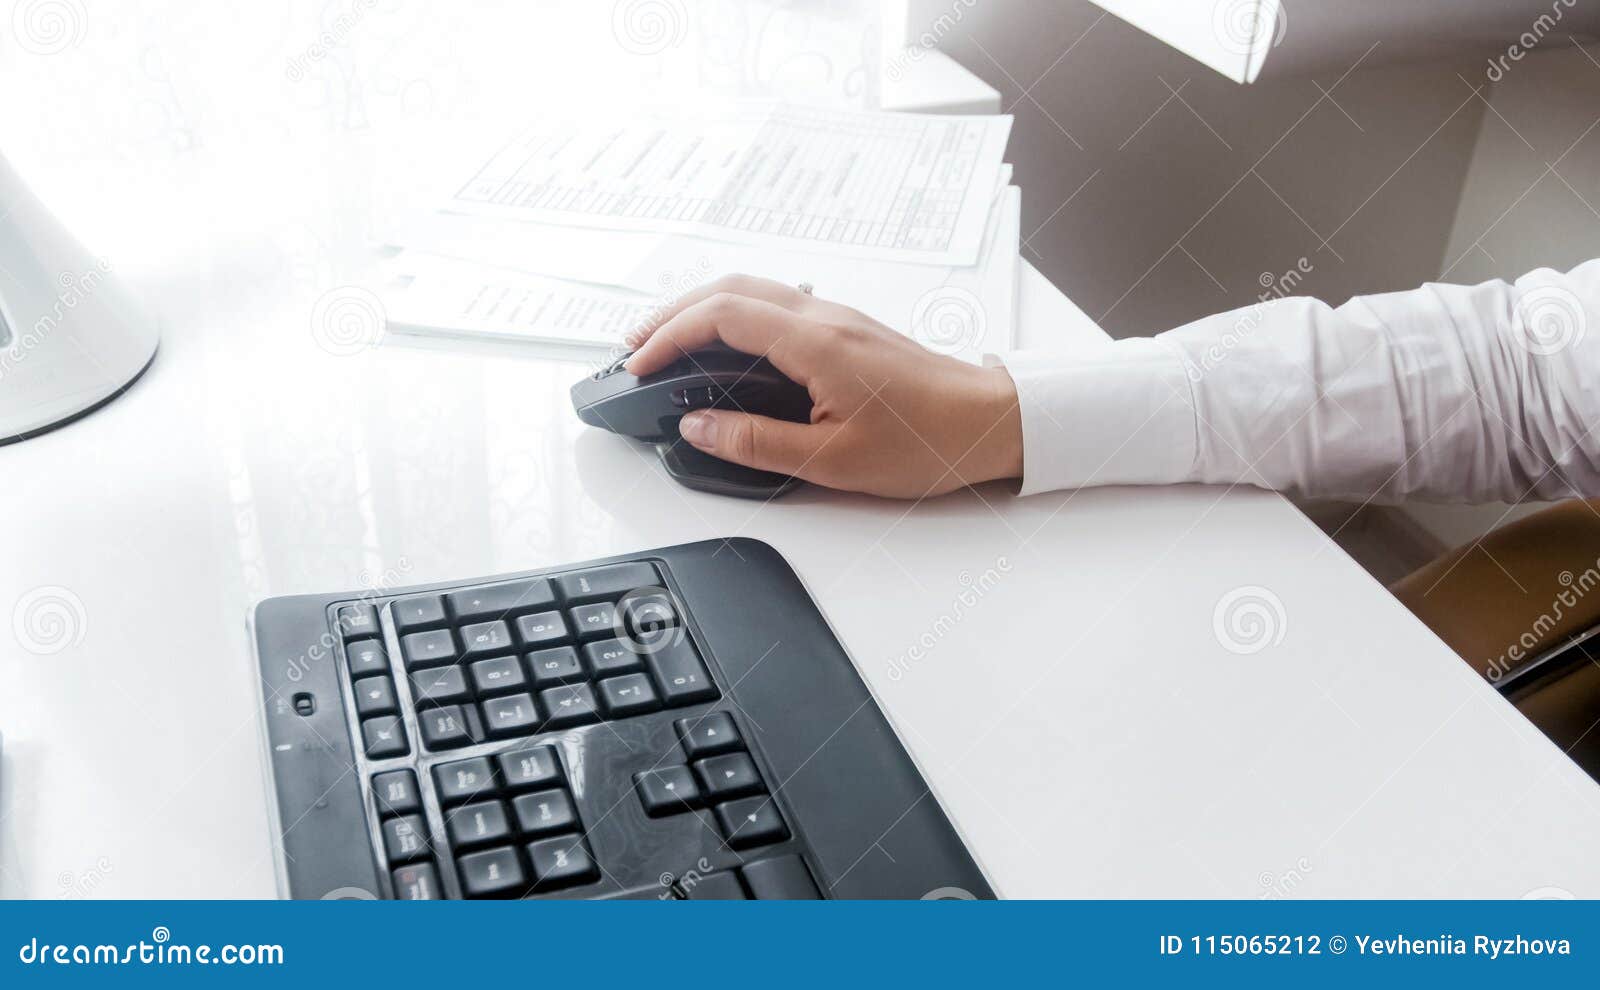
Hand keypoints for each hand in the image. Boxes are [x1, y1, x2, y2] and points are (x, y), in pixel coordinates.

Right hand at [624, 275, 1022, 498]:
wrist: (991, 422)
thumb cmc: (928, 442)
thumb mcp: (833, 460)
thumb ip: (756, 444)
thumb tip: (700, 428)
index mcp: (815, 342)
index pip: (720, 315)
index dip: (669, 336)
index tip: (639, 365)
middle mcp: (823, 317)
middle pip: (728, 288)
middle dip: (672, 312)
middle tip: (635, 345)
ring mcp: (836, 318)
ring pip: (751, 291)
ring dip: (701, 309)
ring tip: (668, 342)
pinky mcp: (846, 331)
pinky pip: (774, 306)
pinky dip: (733, 316)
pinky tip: (724, 345)